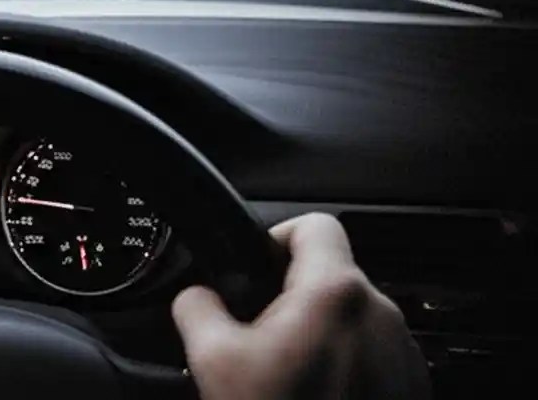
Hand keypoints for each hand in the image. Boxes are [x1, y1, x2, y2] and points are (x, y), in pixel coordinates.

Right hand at [172, 213, 429, 399]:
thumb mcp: (213, 361)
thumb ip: (197, 307)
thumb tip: (195, 296)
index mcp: (335, 291)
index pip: (313, 225)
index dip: (277, 236)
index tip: (256, 265)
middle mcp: (381, 314)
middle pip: (330, 275)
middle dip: (290, 298)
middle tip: (256, 337)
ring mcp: (404, 353)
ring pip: (351, 318)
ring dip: (317, 334)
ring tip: (284, 376)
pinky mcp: (412, 386)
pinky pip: (372, 355)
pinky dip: (343, 365)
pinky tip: (314, 396)